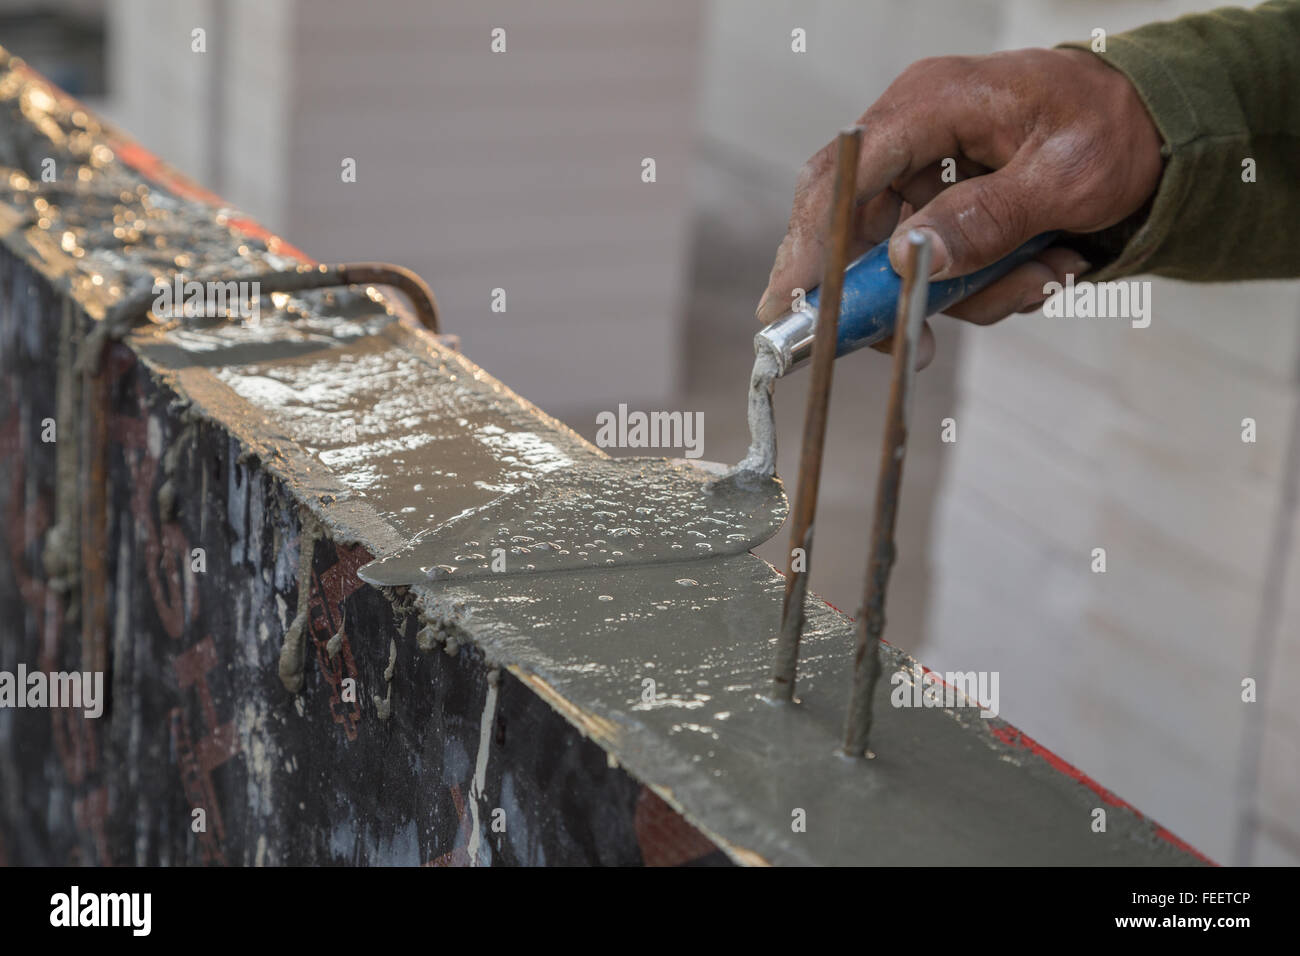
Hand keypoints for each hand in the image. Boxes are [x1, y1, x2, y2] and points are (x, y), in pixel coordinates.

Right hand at [755, 48, 1164, 366]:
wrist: (1156, 127)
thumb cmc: (1114, 130)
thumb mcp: (1064, 178)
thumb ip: (986, 218)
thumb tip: (911, 258)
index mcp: (932, 103)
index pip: (844, 175)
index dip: (808, 243)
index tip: (789, 305)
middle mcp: (912, 135)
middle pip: (852, 224)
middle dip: (888, 291)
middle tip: (916, 344)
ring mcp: (923, 173)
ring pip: (899, 259)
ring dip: (967, 291)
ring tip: (1042, 276)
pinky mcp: (940, 206)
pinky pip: (934, 265)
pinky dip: (983, 285)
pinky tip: (1041, 267)